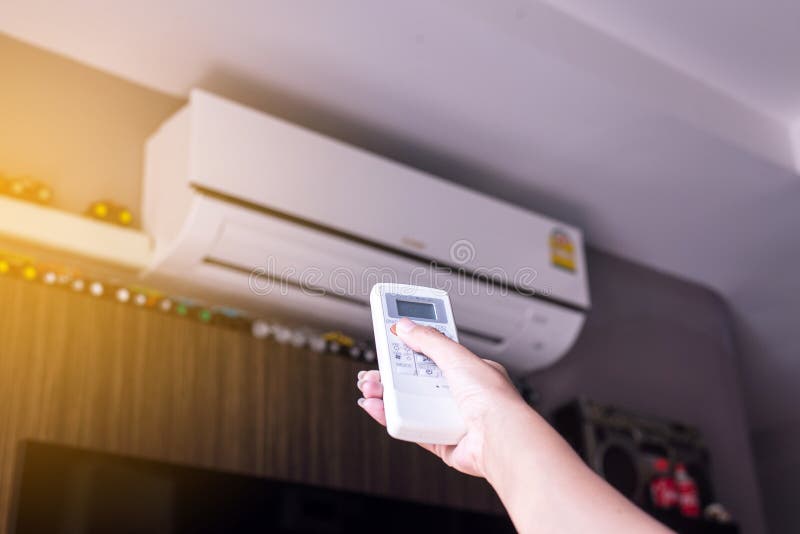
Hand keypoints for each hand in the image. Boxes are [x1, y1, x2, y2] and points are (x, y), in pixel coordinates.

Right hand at [356, 317, 527, 477]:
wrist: (499, 438)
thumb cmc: (494, 400)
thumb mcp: (458, 357)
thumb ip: (430, 341)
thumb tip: (407, 326)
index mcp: (470, 371)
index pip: (436, 352)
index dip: (414, 345)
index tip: (395, 339)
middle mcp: (461, 394)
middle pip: (417, 379)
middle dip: (392, 372)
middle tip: (376, 367)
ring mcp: (450, 418)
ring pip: (411, 403)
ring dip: (387, 394)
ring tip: (370, 387)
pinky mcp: (441, 440)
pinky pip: (411, 426)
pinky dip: (392, 417)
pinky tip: (379, 408)